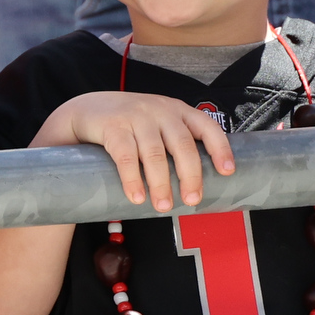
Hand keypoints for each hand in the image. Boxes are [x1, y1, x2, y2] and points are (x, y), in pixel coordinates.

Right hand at [40, 91, 234, 211]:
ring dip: (161, 183)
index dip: (220, 148)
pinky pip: (125, 155)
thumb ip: (174, 142)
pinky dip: (132, 178)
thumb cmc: (128, 124)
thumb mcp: (156, 124)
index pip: (206, 126)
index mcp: (176, 111)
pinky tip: (136, 195)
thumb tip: (195, 183)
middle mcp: (160, 111)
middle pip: (182, 144)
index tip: (227, 171)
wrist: (87, 109)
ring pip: (155, 154)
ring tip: (163, 205)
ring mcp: (136, 117)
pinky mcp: (112, 126)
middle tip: (192, 199)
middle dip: (190, 175)